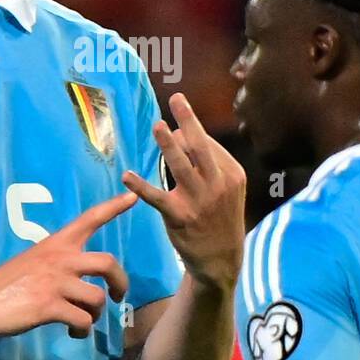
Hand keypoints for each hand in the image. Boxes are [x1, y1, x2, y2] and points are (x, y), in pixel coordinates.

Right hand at [0, 192, 135, 339]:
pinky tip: (72, 332)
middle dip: (121, 282)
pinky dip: (82, 331)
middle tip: (119, 296)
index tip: (134, 195)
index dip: (114, 206)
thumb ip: (59, 264)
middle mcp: (59, 258)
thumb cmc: (5, 284)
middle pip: (108, 263)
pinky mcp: (49, 306)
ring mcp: (55, 282)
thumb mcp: (34, 261)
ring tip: (83, 322)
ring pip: (98, 298)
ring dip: (95, 315)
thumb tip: (82, 282)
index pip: (89, 218)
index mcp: (56, 243)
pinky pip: (82, 320)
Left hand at [122, 92, 245, 292]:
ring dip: (168, 145)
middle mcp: (218, 185)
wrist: (221, 259)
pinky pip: (158, 198)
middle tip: (176, 99)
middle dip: (188, 121)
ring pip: (181, 167)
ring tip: (158, 126)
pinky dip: (140, 187)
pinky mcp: (180, 217)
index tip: (177, 119)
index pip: (208, 144)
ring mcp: (199, 201)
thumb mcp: (227, 189)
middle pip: (200, 147)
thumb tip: (183, 133)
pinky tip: (127, 176)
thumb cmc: (220, 217)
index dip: (191, 129)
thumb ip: (209, 163)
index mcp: (232, 174)